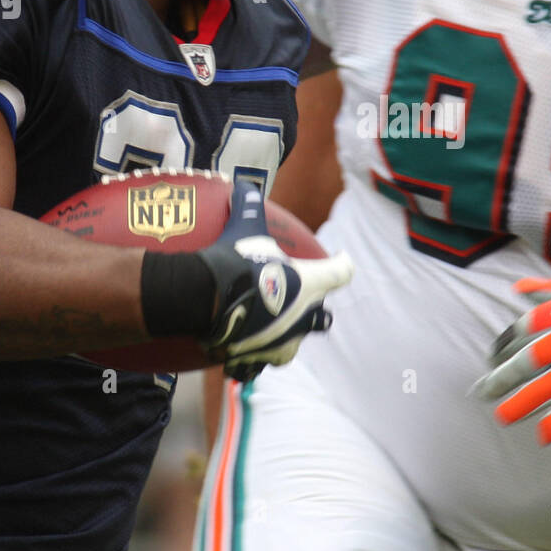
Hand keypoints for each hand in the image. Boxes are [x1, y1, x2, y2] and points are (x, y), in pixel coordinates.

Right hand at [197, 180, 352, 375]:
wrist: (207, 304)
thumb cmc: (235, 263)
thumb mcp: (244, 228)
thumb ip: (248, 206)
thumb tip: (242, 184)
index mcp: (310, 286)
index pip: (341, 272)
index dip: (343, 263)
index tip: (342, 257)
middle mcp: (302, 321)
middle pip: (322, 320)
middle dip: (316, 314)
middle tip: (303, 303)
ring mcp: (279, 346)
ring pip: (290, 348)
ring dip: (284, 339)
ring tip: (269, 332)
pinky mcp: (254, 362)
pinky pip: (254, 365)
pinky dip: (247, 359)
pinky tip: (236, 353)